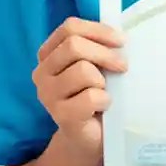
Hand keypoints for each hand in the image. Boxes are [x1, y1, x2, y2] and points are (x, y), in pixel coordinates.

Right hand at [32, 17, 127, 159]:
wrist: (90, 137)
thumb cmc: (95, 95)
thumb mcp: (96, 66)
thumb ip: (100, 48)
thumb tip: (121, 35)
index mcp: (49, 54)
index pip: (69, 28)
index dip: (98, 30)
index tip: (121, 41)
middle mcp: (42, 72)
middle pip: (74, 46)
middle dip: (105, 54)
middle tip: (122, 66)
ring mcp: (48, 95)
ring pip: (82, 70)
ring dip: (103, 81)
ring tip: (104, 91)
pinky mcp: (61, 115)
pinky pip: (90, 97)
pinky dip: (104, 100)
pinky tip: (102, 107)